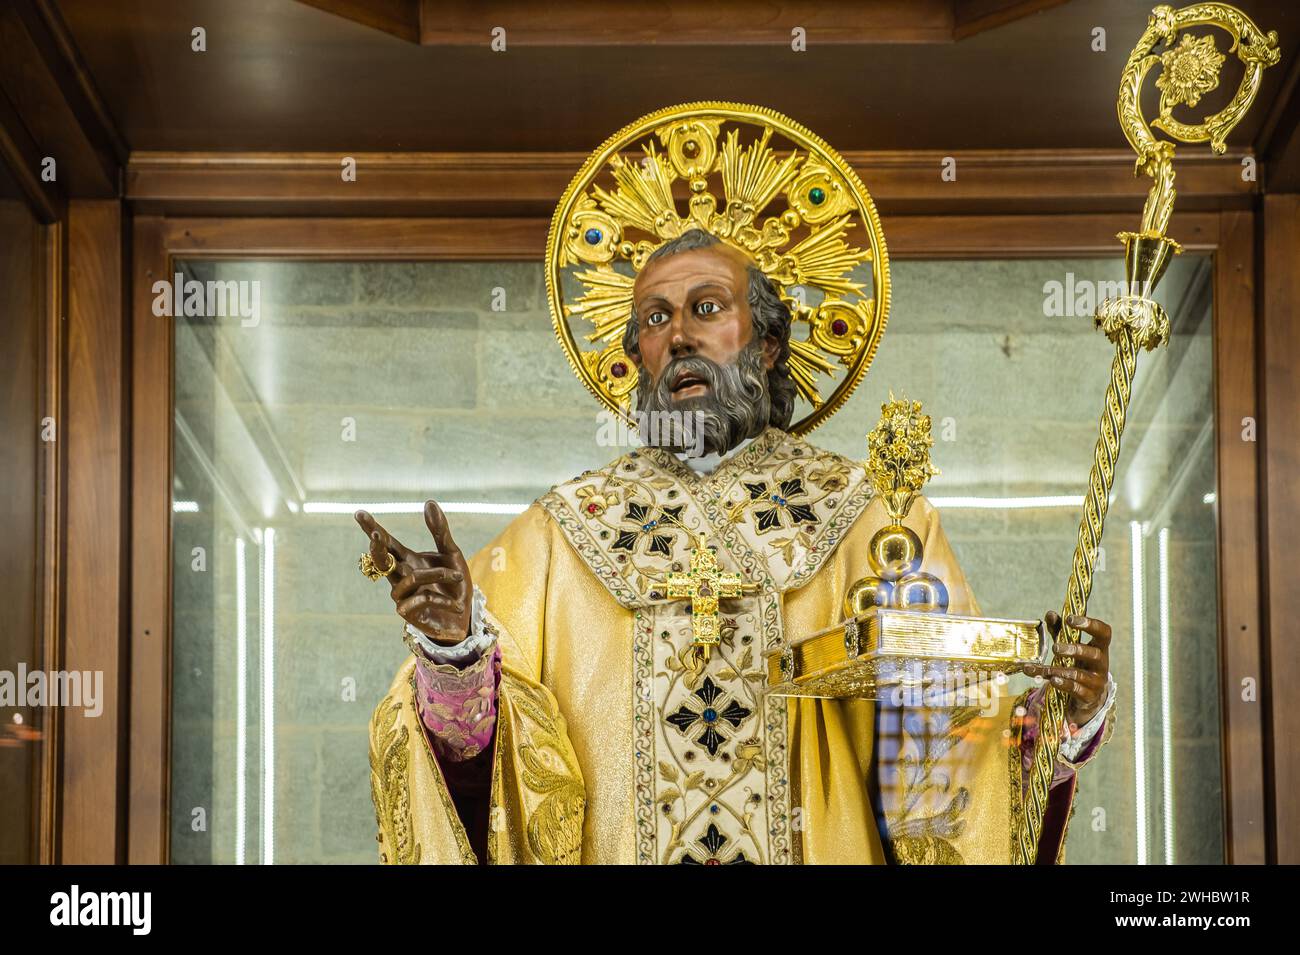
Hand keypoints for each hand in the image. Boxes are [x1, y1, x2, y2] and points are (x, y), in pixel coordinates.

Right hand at [355, 500, 471, 644]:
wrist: (464, 616)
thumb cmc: (455, 585)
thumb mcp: (452, 554)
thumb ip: (440, 531)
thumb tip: (429, 502)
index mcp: (408, 560)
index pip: (387, 542)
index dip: (372, 528)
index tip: (359, 513)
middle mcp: (400, 577)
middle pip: (381, 560)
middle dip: (377, 548)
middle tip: (377, 535)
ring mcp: (402, 596)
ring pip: (411, 578)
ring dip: (437, 574)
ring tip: (457, 576)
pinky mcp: (407, 614)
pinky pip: (423, 598)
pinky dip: (443, 598)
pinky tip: (456, 604)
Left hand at [1022, 611, 1111, 728]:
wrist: (1087, 696)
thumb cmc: (1078, 664)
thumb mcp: (1069, 646)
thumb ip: (1060, 631)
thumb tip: (1050, 614)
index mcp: (1098, 648)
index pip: (1104, 633)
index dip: (1090, 624)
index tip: (1070, 619)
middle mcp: (1101, 664)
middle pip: (1094, 654)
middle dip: (1074, 650)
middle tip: (1055, 648)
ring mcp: (1096, 681)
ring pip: (1078, 674)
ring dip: (1057, 670)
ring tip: (1040, 669)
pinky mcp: (1089, 696)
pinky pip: (1076, 690)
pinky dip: (1063, 684)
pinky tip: (1051, 681)